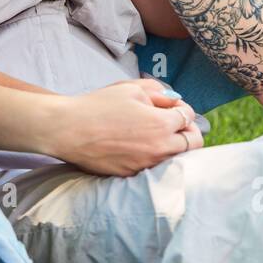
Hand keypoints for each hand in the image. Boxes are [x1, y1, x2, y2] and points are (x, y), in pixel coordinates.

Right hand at [52, 78, 202, 176]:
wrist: (69, 129)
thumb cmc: (98, 105)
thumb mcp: (131, 88)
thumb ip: (159, 93)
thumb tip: (174, 101)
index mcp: (161, 124)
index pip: (189, 117)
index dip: (182, 108)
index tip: (172, 106)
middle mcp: (159, 148)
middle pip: (193, 144)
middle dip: (189, 131)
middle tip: (176, 124)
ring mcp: (146, 165)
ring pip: (177, 159)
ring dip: (175, 147)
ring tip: (159, 135)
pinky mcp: (132, 174)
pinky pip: (155, 168)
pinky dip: (156, 158)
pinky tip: (142, 147)